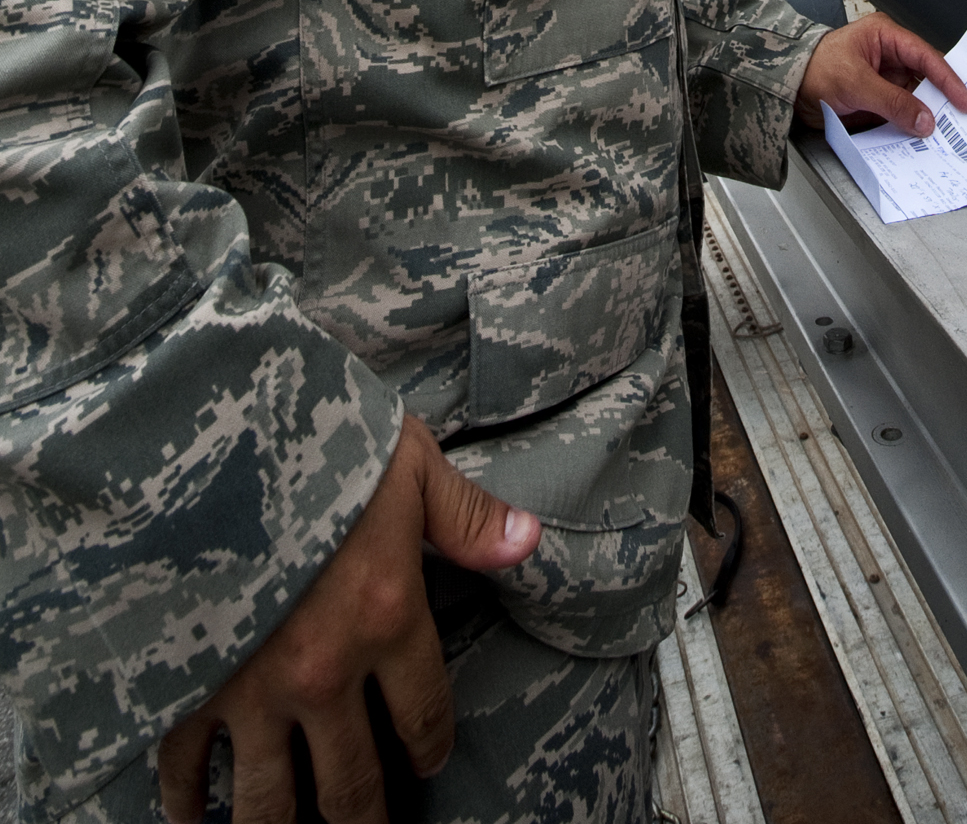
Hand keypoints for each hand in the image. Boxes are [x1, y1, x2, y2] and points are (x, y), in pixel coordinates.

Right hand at [158, 414, 541, 823]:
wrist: (209, 433)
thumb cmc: (315, 437)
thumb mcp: (407, 463)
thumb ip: (466, 516)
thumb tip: (530, 539)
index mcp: (386, 617)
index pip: (423, 716)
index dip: (429, 749)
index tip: (426, 764)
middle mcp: (323, 672)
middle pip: (351, 784)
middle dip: (365, 818)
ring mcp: (250, 689)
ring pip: (270, 802)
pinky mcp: (184, 684)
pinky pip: (184, 771)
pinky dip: (189, 804)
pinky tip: (197, 818)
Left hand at [793, 13, 966, 136]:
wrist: (785, 89)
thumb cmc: (812, 69)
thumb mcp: (855, 83)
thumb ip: (892, 102)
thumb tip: (924, 120)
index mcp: (887, 37)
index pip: (927, 57)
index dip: (949, 80)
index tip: (965, 101)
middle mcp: (890, 57)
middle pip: (927, 80)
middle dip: (943, 101)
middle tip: (964, 122)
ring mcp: (885, 81)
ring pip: (916, 100)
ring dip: (928, 117)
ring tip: (948, 135)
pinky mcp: (878, 102)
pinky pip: (901, 115)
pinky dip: (911, 127)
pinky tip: (921, 140)